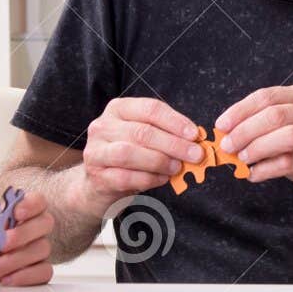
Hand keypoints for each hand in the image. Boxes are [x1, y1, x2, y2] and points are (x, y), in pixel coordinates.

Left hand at [0, 190, 53, 285]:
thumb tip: (10, 213)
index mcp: (8, 221)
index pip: (34, 202)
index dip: (32, 204)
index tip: (18, 213)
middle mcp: (24, 236)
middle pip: (45, 222)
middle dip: (25, 232)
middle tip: (4, 244)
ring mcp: (31, 256)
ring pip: (44, 248)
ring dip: (17, 258)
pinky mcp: (35, 276)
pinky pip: (44, 271)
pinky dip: (25, 275)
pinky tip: (7, 279)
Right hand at [76, 98, 203, 213]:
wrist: (100, 183)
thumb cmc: (130, 155)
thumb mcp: (145, 137)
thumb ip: (166, 134)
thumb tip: (195, 140)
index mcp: (118, 109)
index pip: (150, 108)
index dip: (175, 121)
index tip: (194, 134)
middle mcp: (103, 126)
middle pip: (141, 132)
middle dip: (173, 144)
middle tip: (195, 155)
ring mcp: (96, 152)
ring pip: (129, 153)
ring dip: (159, 161)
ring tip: (177, 167)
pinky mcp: (97, 176)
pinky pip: (125, 177)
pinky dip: (149, 178)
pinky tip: (163, 179)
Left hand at [216, 84, 292, 209]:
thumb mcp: (288, 129)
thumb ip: (262, 126)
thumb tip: (226, 132)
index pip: (269, 96)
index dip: (241, 110)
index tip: (221, 125)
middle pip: (276, 115)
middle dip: (245, 130)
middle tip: (227, 145)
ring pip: (287, 137)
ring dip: (257, 148)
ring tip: (240, 158)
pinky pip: (290, 163)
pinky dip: (266, 169)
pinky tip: (253, 174)